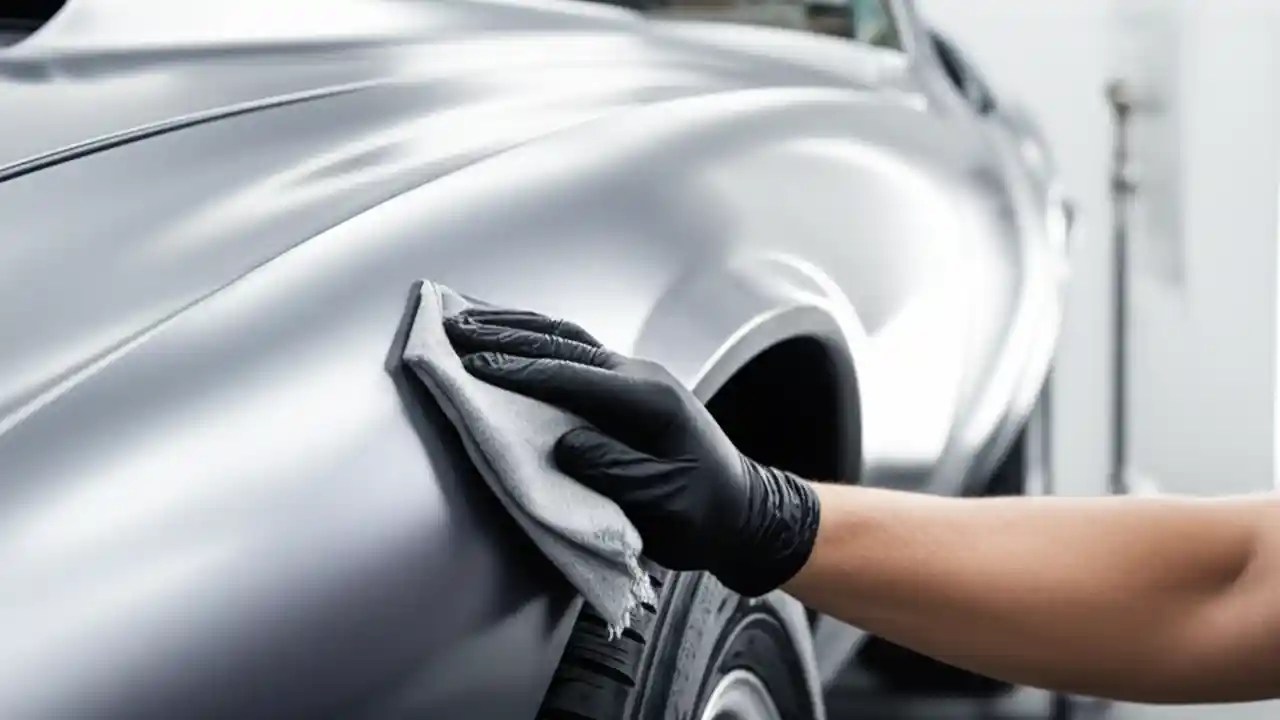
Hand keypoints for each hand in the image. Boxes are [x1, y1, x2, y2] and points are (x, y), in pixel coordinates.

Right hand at [445, 307, 819, 595]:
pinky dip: (535, 337)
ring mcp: (633, 376)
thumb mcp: (662, 501)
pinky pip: (573, 350)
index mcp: (648, 401)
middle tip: (452, 328)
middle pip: (562, 343)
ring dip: (515, 326)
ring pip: (567, 337)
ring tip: (466, 319)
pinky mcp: (626, 386)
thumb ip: (613, 469)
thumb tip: (564, 444)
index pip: (569, 377)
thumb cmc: (703, 512)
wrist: (743, 509)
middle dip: (504, 335)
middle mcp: (639, 377)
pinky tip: (508, 332)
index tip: (470, 367)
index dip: (517, 372)